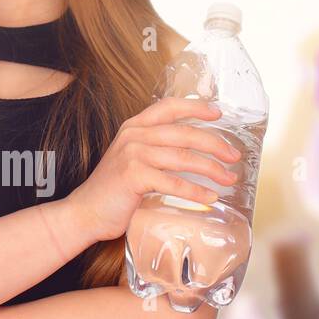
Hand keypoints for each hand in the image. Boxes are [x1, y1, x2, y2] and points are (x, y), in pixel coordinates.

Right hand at [67, 97, 241, 242]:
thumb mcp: (132, 159)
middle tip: (234, 157)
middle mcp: (134, 135)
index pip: (170, 107)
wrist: (85, 212)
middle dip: (215, 144)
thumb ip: (155, 150)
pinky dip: (195, 191)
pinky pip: (173, 182)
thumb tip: (192, 152)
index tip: (218, 113)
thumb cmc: (113, 190)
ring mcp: (133, 154)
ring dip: (211, 169)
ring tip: (228, 179)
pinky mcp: (134, 176)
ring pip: (183, 157)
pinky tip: (210, 197)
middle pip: (185, 133)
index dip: (196, 107)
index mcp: (134, 127)